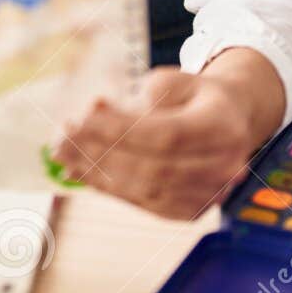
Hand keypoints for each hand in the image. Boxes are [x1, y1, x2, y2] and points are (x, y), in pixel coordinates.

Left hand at [53, 52, 283, 219]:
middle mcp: (224, 166)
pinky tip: (81, 170)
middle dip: (101, 151)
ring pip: (145, 189)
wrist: (230, 121)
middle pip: (153, 166)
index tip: (79, 118)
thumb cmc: (192, 95)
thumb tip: (94, 113)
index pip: (166, 134)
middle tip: (61, 136)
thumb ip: (138, 99)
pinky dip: (109, 187)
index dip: (120, 130)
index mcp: (223, 126)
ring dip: (97, 173)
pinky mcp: (190, 211)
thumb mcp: (171, 81)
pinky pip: (143, 202)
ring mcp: (209, 194)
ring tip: (63, 154)